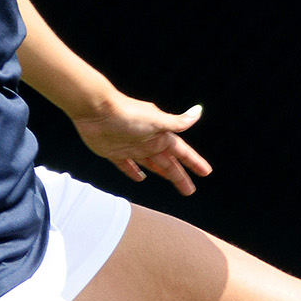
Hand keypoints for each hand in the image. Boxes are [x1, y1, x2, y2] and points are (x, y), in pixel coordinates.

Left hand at [71, 96, 211, 195]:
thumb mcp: (155, 120)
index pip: (181, 152)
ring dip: (161, 173)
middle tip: (190, 190)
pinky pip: (126, 166)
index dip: (194, 162)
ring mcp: (131, 147)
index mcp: (160, 135)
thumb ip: (176, 123)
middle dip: (179, 176)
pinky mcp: (114, 152)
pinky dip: (134, 172)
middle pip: (167, 163)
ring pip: (151, 164)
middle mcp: (148, 141)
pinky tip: (140, 178)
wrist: (95, 110)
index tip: (206, 172)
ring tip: (171, 182)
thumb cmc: (126, 114)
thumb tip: (199, 112)